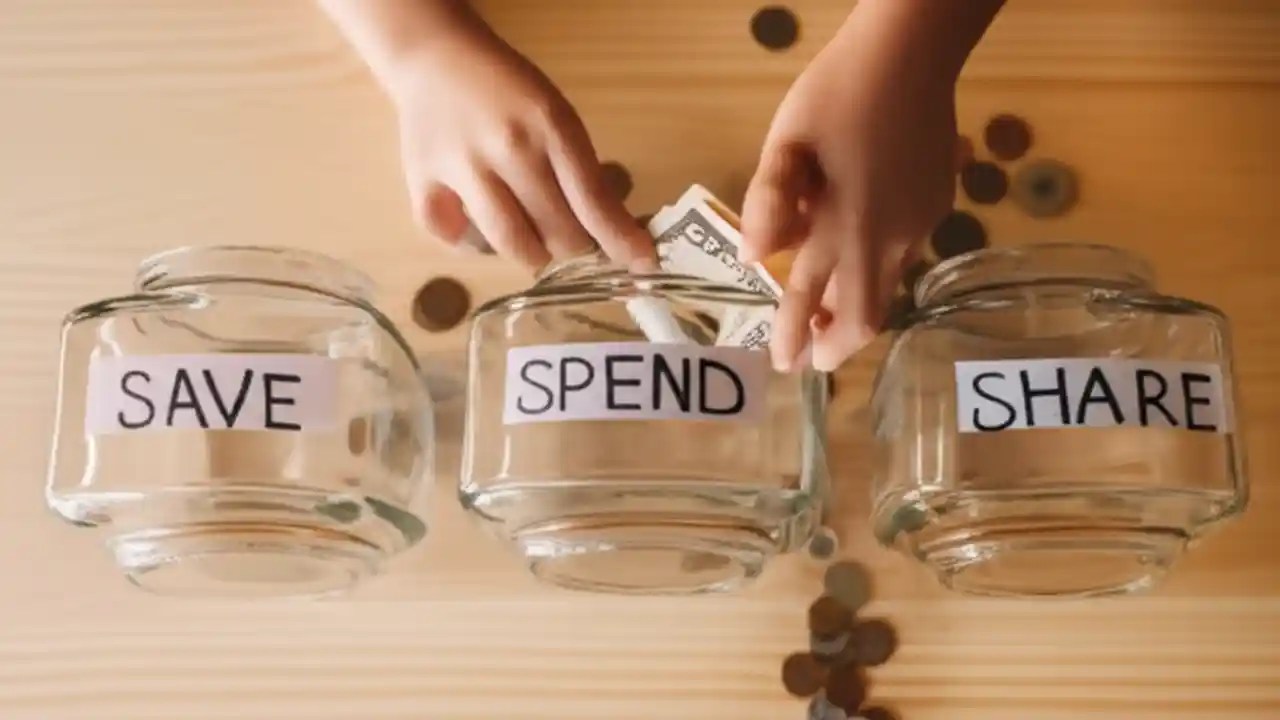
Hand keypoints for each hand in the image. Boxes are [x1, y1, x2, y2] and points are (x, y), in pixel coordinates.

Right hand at [386, 20, 652, 270]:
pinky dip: (471, 245)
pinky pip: (456, 240)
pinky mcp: (423, 184)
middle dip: (573, 246)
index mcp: (550, 127)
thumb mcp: (556, 116)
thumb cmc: (508, 91)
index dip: (620, 240)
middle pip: (556, 231)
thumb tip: (612, 232)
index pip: (593, 201)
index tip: (641, 263)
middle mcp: (508, 149)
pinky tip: (480, 226)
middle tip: (572, 238)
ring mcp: (462, 169)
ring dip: (533, 253)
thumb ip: (580, 170)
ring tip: (535, 240)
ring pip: (510, 244)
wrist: (434, 59)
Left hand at [741, 4, 964, 372]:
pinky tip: (860, 242)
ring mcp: (917, 226)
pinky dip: (877, 268)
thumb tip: (751, 258)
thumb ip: (767, 202)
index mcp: (839, 227)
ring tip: (829, 309)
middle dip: (837, 345)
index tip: (782, 365)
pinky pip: (905, 254)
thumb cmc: (835, 94)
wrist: (910, 55)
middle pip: (865, 318)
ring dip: (856, 307)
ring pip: (888, 288)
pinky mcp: (936, 206)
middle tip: (812, 356)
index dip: (794, 339)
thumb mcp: (784, 142)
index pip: (811, 303)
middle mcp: (884, 239)